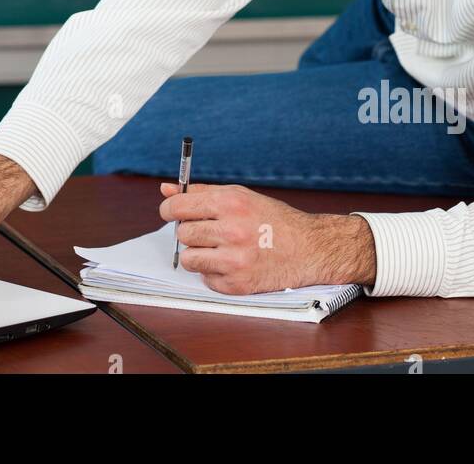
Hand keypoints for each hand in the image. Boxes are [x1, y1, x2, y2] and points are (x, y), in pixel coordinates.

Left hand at [158, 181, 376, 292]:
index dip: (169, 209)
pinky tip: (233, 264)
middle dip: (190, 232)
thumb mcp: (240, 195)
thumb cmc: (273, 219)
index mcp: (230, 203)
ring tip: (218, 249)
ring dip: (198, 254)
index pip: (178, 206)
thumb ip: (201, 192)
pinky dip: (215, 273)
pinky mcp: (237, 284)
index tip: (170, 212)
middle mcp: (232, 230)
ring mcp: (234, 260)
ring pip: (189, 259)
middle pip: (183, 233)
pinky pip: (205, 279)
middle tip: (207, 231)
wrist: (307, 248)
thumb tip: (165, 188)